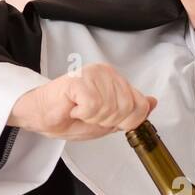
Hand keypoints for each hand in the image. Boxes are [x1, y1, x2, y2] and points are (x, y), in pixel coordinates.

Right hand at [8, 63, 156, 139]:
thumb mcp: (107, 120)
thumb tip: (153, 102)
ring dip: (93, 118)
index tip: (103, 118)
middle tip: (88, 115)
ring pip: (111, 109)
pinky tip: (73, 107)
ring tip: (79, 110)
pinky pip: (94, 106)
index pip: (140, 106)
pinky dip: (83, 114)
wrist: (40, 115)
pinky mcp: (81, 79)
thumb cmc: (68, 116)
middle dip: (107, 120)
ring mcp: (94, 74)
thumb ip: (130, 112)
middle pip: (127, 109)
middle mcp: (108, 73)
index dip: (124, 121)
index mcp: (116, 81)